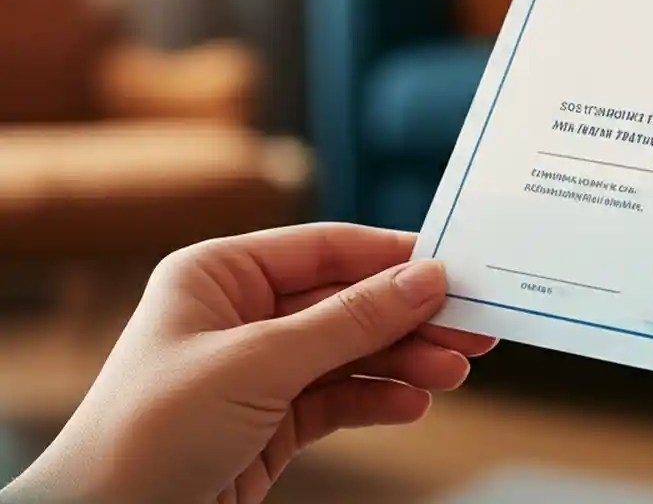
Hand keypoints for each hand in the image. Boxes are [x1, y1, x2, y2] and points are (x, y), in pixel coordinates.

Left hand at [3, 224, 495, 503]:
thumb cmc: (149, 432)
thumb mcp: (257, 363)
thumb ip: (349, 321)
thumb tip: (426, 278)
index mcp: (219, 274)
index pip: (326, 249)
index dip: (394, 258)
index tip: (457, 269)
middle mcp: (241, 315)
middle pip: (349, 303)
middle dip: (411, 317)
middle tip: (475, 326)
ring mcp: (258, 370)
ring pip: (352, 353)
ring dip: (405, 361)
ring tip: (455, 372)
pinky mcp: (271, 422)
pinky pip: (340, 399)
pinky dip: (379, 401)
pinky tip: (414, 404)